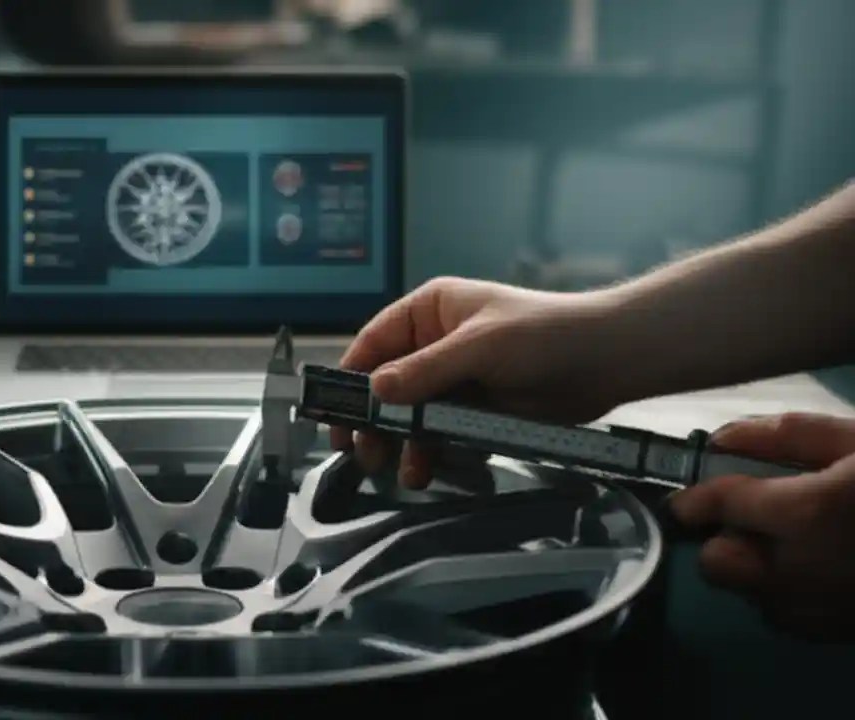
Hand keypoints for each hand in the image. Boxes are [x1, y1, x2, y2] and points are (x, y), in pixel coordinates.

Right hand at [333, 276, 623, 486]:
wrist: (608, 360)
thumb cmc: (545, 335)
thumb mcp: (480, 347)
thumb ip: (426, 371)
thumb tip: (377, 390)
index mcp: (429, 312)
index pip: (373, 343)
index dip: (351, 379)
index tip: (334, 414)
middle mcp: (435, 343)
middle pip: (387, 384)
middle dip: (373, 420)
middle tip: (360, 454)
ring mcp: (455, 379)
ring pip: (411, 415)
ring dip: (401, 443)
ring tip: (399, 471)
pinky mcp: (476, 410)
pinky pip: (440, 434)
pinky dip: (430, 453)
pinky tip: (426, 471)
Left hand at [668, 412, 854, 641]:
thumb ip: (789, 436)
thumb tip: (725, 437)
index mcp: (806, 514)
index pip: (716, 508)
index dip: (694, 499)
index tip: (689, 496)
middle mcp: (804, 572)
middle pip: (718, 567)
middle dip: (722, 541)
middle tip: (753, 517)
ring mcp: (825, 611)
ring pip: (751, 597)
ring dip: (757, 571)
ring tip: (798, 542)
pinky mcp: (844, 633)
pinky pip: (789, 620)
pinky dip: (789, 597)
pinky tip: (824, 568)